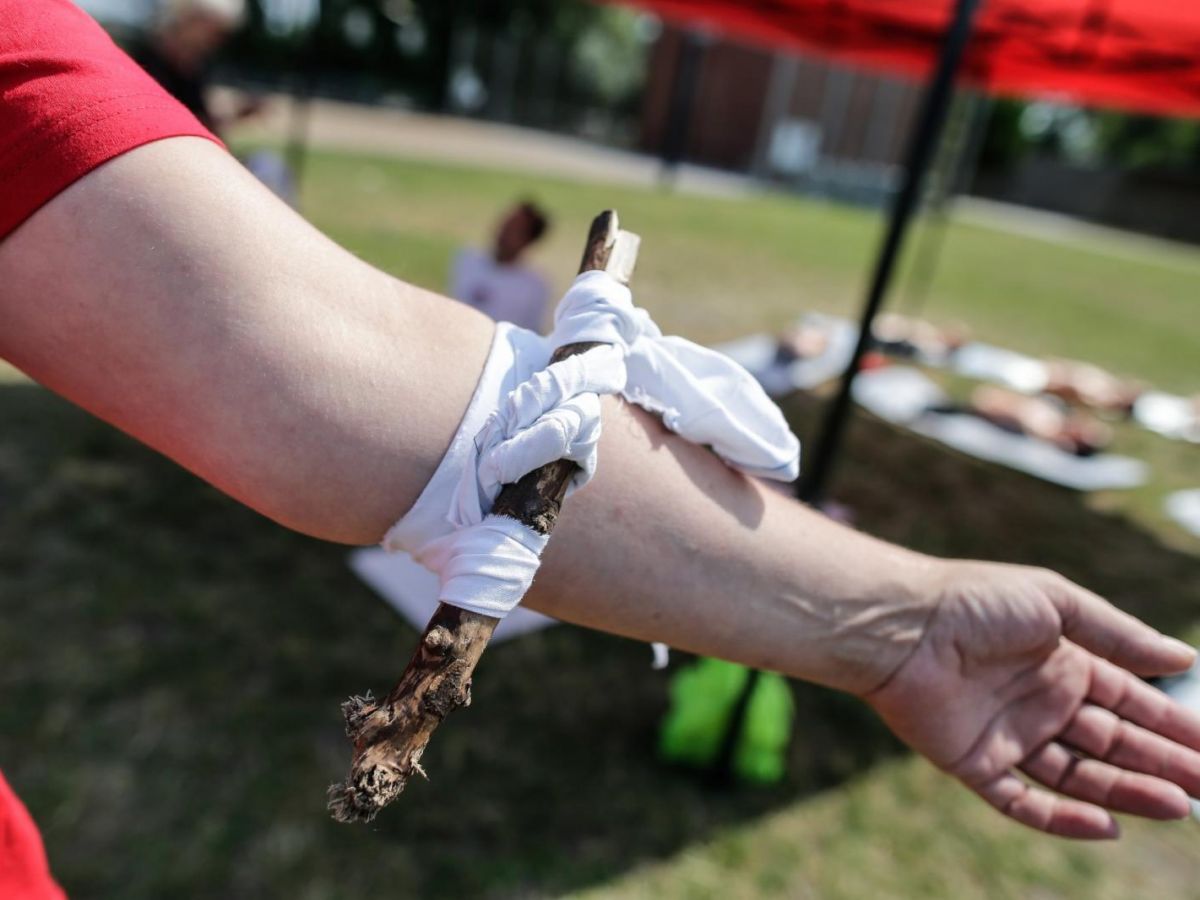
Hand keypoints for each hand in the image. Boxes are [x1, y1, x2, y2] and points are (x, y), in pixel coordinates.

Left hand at [865, 561, 1199, 838]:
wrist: (902, 625)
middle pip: (1112, 744)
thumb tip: (1184, 657)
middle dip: (1162, 765)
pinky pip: (1024, 801)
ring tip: (1178, 806)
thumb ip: (1118, 634)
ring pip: (1079, 777)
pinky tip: (1108, 826)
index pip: (1129, 701)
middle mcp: (1039, 702)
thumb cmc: (976, 601)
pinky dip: (1063, 819)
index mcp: (1062, 663)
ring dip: (1127, 793)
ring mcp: (1007, 735)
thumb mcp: (1057, 603)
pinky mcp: (974, 762)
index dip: (1171, 724)